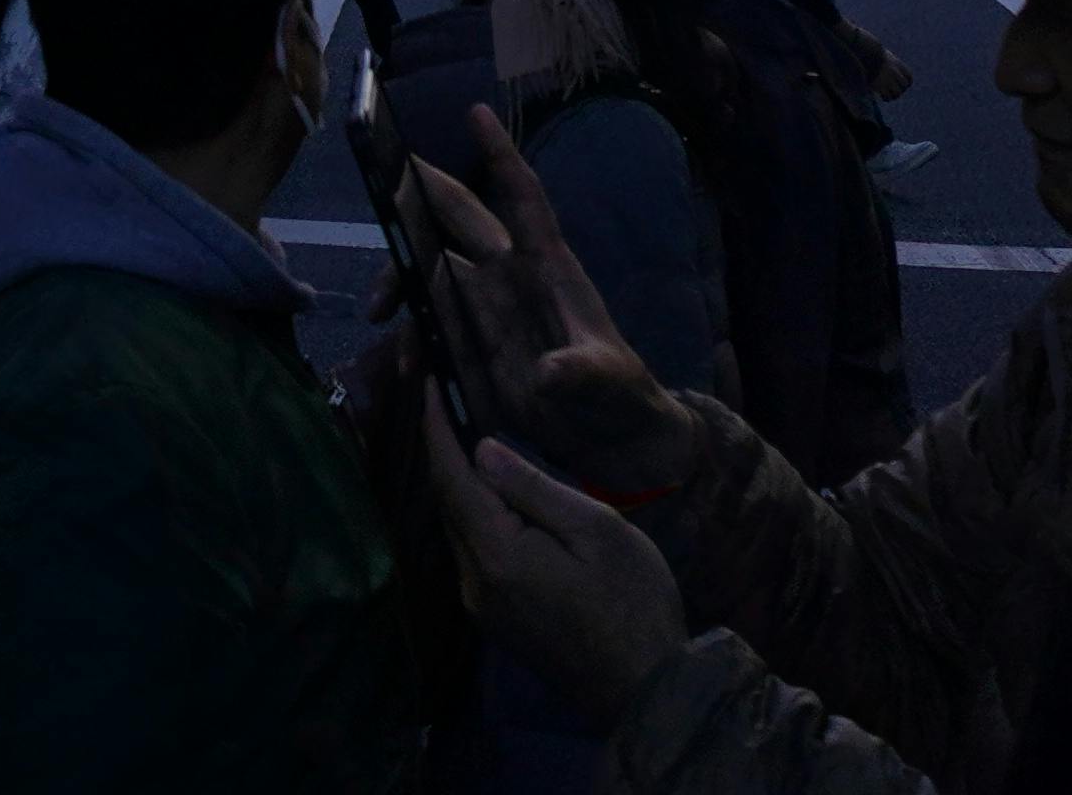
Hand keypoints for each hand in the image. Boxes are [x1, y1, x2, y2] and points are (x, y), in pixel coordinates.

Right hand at [409, 106, 699, 497]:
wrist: (614, 444)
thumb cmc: (623, 397)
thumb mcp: (610, 383)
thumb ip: (582, 373)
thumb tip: (549, 371)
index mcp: (550, 267)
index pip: (523, 198)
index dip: (500, 155)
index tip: (476, 112)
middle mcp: (512, 277)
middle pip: (460, 219)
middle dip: (421, 192)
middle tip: (381, 175)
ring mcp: (488, 311)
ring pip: (432, 271)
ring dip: (401, 279)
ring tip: (376, 312)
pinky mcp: (473, 348)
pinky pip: (431, 328)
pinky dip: (411, 338)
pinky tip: (404, 366)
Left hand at [428, 399, 685, 729]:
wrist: (645, 690)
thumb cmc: (632, 601)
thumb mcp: (594, 528)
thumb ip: (531, 487)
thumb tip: (481, 450)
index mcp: (495, 555)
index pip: (450, 477)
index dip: (435, 428)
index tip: (426, 380)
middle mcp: (475, 582)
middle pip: (448, 503)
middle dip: (441, 449)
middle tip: (440, 396)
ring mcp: (483, 607)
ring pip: (459, 529)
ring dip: (458, 482)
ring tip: (461, 432)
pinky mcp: (498, 620)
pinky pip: (474, 552)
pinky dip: (475, 514)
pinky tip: (490, 492)